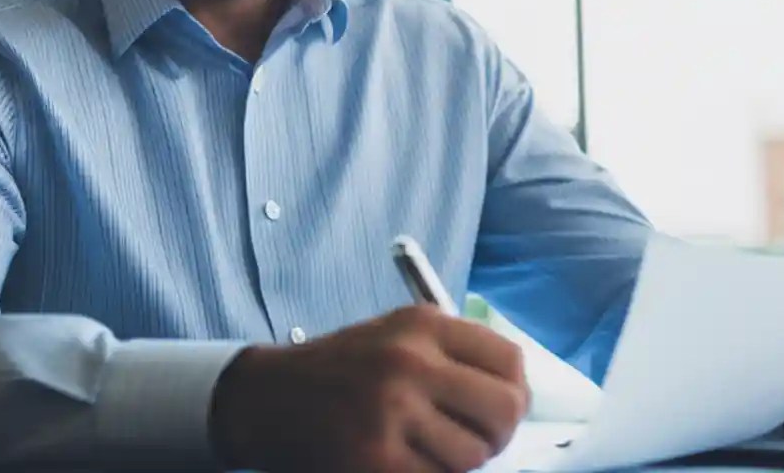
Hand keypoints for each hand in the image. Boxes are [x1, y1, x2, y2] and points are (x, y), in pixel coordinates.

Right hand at [208, 305, 529, 472]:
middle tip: (471, 439)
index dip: (514, 393)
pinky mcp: (377, 458)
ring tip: (422, 448)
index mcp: (421, 324)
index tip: (498, 408)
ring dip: (455, 461)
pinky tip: (401, 461)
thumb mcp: (394, 336)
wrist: (267, 398)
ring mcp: (393, 410)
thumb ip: (452, 356)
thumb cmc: (341, 371)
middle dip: (496, 434)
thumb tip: (515, 398)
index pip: (510, 361)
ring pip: (473, 455)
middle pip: (504, 409)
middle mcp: (410, 360)